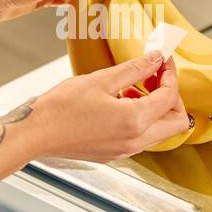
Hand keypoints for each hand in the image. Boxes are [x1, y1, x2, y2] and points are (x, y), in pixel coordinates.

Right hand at [29, 53, 187, 162]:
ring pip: (159, 131)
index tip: (162, 60)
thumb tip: (156, 58)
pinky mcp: (114, 153)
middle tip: (156, 76)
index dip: (170, 74)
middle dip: (171, 96)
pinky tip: (120, 101)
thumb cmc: (61, 108)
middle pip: (176, 122)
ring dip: (155, 108)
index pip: (170, 97)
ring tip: (134, 87)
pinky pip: (140, 137)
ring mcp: (124, 151)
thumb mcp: (101, 79)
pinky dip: (141, 118)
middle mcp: (134, 141)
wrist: (35, 133)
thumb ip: (135, 68)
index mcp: (135, 121)